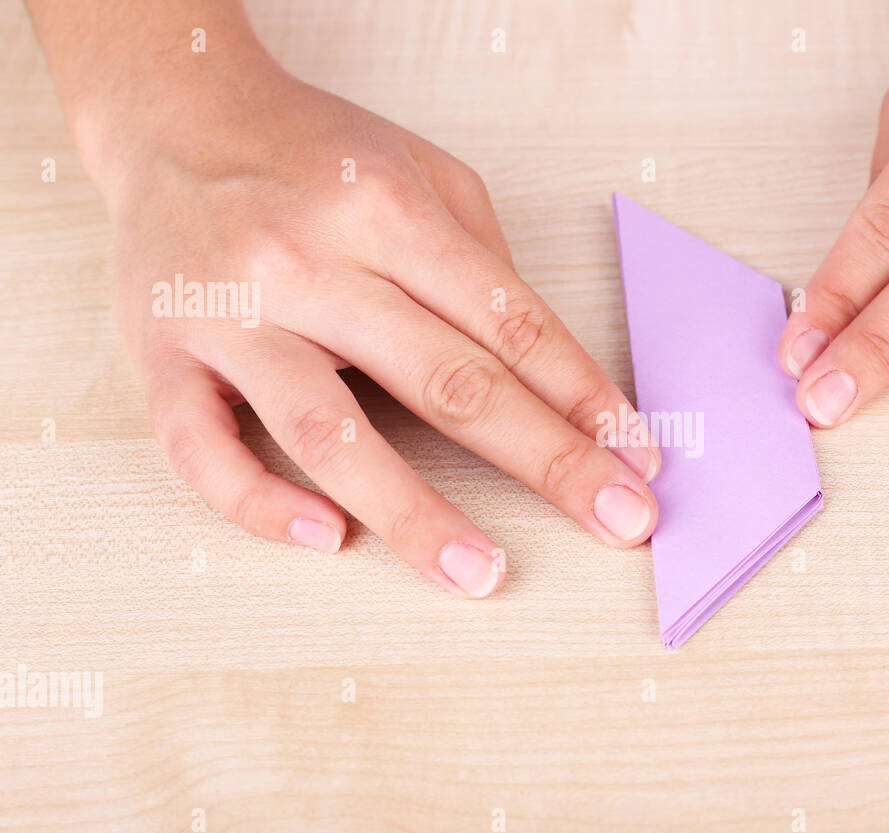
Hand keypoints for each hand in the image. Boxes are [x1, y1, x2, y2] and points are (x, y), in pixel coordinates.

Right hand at [100, 55, 658, 595]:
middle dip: (547, 462)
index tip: (638, 459)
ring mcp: (232, 316)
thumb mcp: (421, 172)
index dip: (585, 397)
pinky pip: (203, 451)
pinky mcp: (163, 359)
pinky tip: (324, 539)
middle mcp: (313, 264)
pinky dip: (260, 503)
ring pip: (331, 432)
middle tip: (617, 522)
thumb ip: (482, 261)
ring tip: (481, 575)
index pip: (511, 325)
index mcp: (389, 213)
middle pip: (449, 383)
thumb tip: (551, 369)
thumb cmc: (315, 154)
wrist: (174, 115)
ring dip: (414, 514)